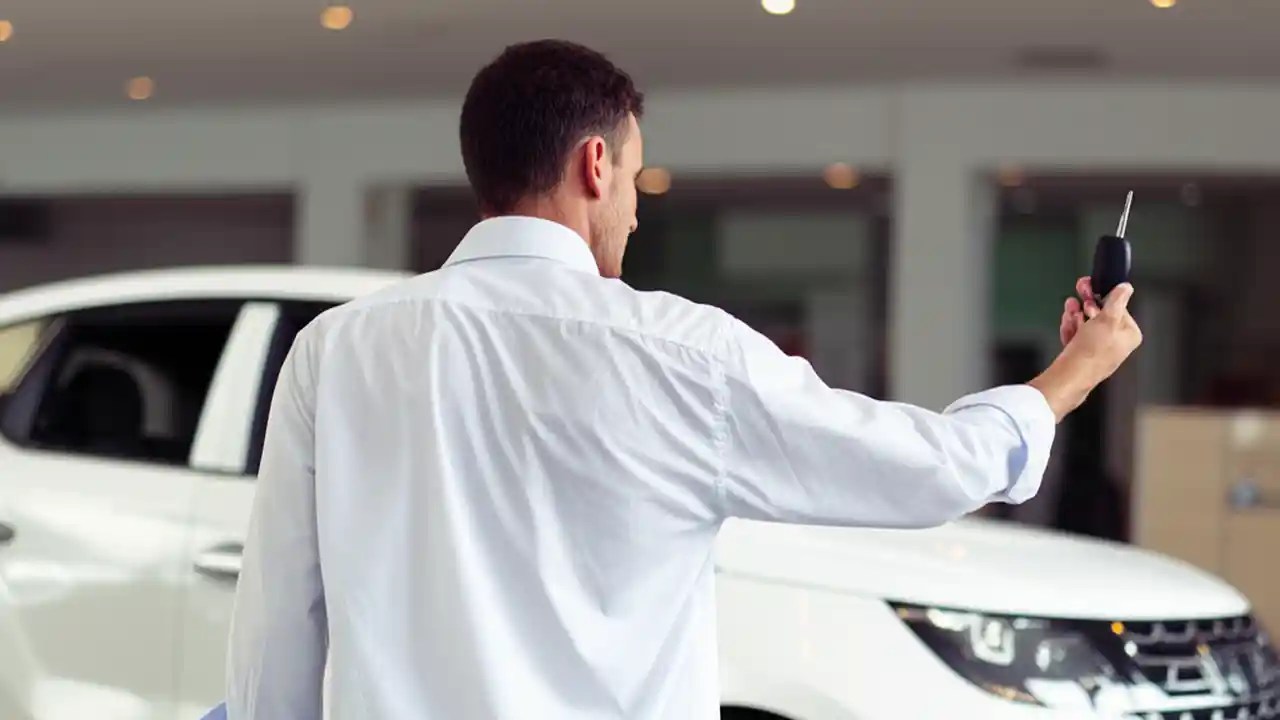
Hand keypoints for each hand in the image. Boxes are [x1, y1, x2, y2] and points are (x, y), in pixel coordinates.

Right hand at [1033, 282, 1142, 419]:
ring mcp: (1099, 349)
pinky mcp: (1083, 355)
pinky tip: (1066, 323)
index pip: (1119, 307)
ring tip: (1069, 310)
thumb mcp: (1108, 318)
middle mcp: (1116, 343)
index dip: (1103, 297)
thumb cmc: (1093, 350)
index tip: (1091, 288)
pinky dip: (1070, 328)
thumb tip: (1126, 287)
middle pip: (1101, 315)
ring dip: (1076, 314)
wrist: (1071, 375)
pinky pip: (1077, 335)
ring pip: (1087, 324)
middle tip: (1079, 292)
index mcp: (1129, 335)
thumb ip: (1118, 299)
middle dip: (1087, 305)